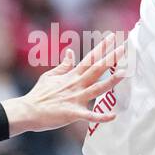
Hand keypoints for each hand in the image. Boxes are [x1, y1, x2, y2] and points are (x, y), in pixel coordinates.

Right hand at [2, 33, 126, 135]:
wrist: (28, 111)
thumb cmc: (39, 95)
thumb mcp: (50, 76)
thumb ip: (64, 66)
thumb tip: (71, 52)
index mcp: (72, 76)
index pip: (90, 58)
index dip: (102, 48)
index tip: (113, 37)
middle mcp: (76, 85)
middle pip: (97, 69)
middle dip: (112, 58)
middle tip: (125, 47)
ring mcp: (75, 98)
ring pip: (97, 88)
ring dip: (111, 81)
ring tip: (124, 73)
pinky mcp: (73, 113)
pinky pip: (90, 116)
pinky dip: (101, 117)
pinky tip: (114, 116)